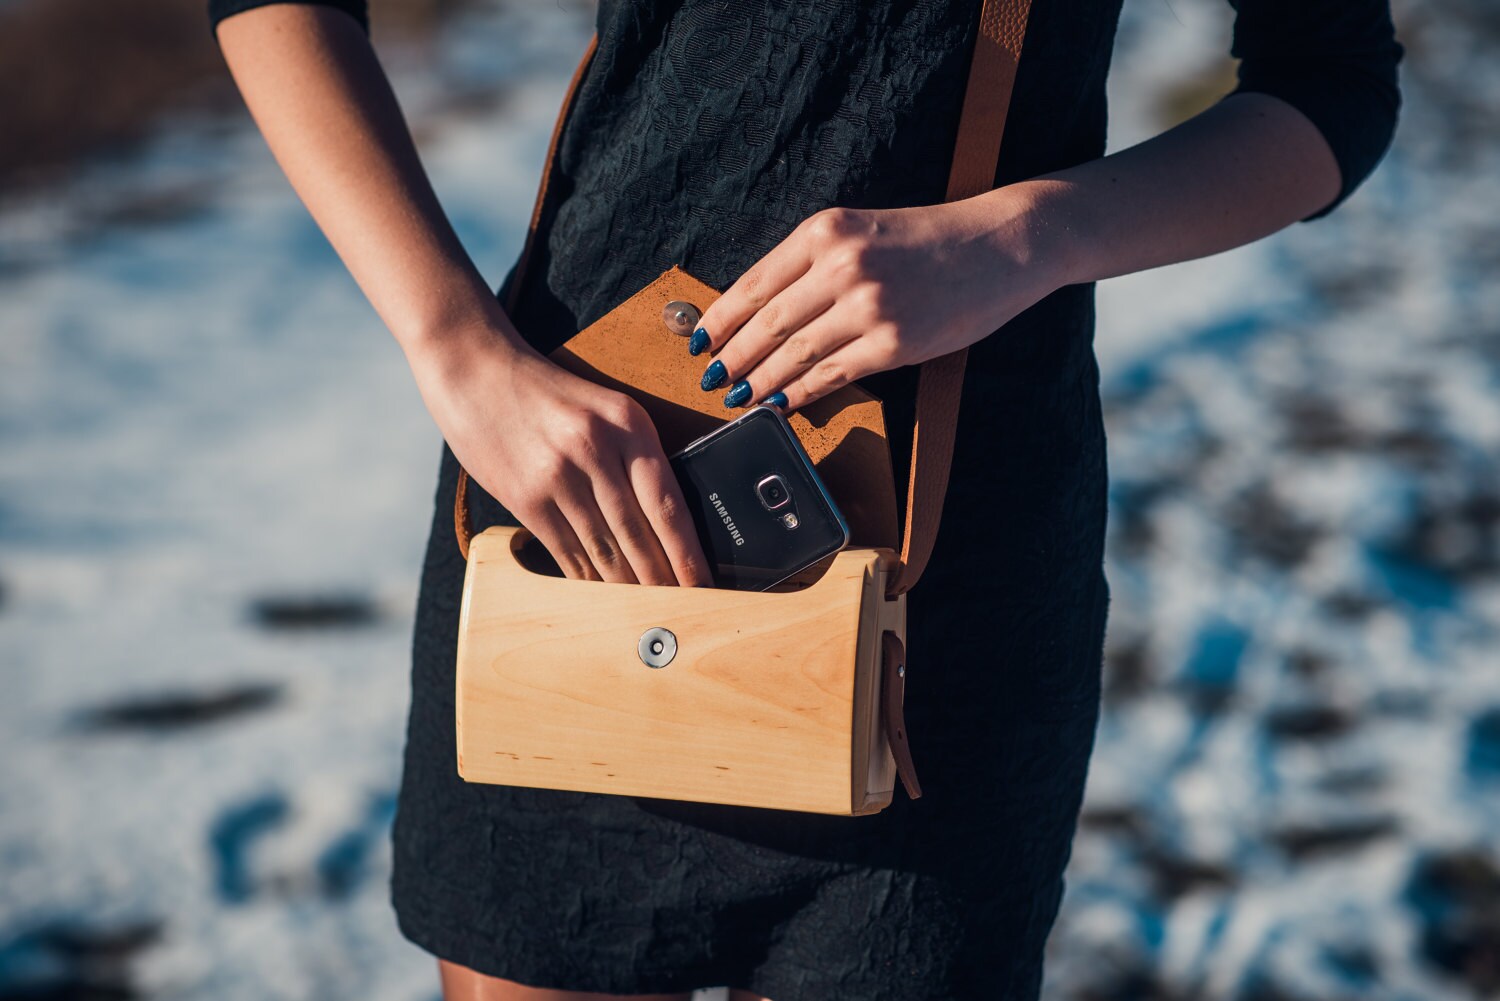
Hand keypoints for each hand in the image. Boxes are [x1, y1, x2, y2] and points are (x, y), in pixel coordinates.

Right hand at [409, 327, 712, 586]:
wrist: (476, 370)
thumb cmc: (548, 395)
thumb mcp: (605, 410)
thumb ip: (634, 456)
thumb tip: (664, 524)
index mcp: (628, 423)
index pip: (668, 504)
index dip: (688, 553)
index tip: (706, 585)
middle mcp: (597, 448)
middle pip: (639, 533)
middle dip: (664, 581)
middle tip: (684, 613)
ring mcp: (559, 475)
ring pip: (605, 548)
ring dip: (628, 587)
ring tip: (649, 614)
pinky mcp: (526, 497)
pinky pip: (566, 550)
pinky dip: (587, 579)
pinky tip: (603, 598)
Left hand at [687, 187, 1066, 410]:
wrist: (1001, 245)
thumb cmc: (930, 241)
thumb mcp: (862, 231)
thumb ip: (813, 265)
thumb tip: (762, 312)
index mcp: (826, 230)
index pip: (756, 282)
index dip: (721, 319)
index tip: (699, 340)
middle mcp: (842, 265)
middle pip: (768, 322)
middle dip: (732, 356)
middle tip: (711, 378)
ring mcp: (868, 306)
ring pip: (794, 353)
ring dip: (759, 380)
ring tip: (737, 396)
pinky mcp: (894, 344)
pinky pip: (832, 375)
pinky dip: (800, 393)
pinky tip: (781, 402)